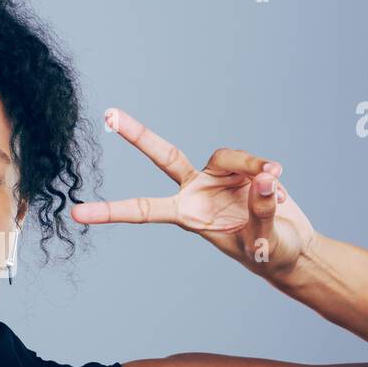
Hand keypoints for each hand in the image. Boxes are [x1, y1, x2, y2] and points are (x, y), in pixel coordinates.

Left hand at [70, 108, 317, 284]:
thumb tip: (266, 178)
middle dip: (138, 135)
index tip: (76, 213)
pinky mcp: (244, 168)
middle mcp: (197, 191)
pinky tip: (281, 192)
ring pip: (229, 156)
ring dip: (252, 166)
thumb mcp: (265, 241)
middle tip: (109, 114)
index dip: (110, 211)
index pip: (143, 211)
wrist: (291, 248)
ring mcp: (218, 176)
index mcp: (188, 215)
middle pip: (164, 156)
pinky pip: (254, 161)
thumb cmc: (269, 253)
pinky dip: (269, 172)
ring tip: (274, 183)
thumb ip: (263, 210)